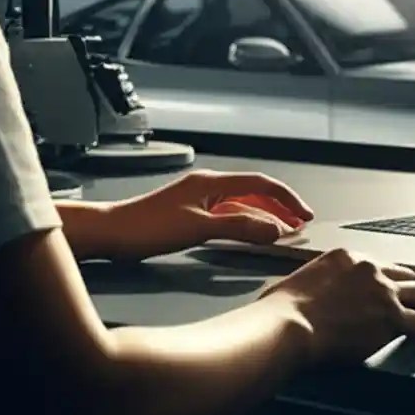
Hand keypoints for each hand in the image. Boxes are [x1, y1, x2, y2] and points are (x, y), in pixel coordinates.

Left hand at [102, 169, 314, 260]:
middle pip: (255, 192)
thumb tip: (274, 229)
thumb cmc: (146, 227)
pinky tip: (251, 233)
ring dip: (265, 216)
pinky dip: (246, 222)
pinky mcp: (191, 212)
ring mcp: (199, 198)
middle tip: (300, 224)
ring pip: (242, 204)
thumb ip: (240, 227)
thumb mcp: (199, 228)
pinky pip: (229, 213)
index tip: (304, 215)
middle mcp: (208, 185)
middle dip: (280, 207)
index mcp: (212, 182)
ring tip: (283, 230)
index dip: (287, 199)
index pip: (261, 184)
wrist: (110, 232)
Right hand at [259, 248, 414, 365]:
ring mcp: (383, 291)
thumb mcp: (297, 282)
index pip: (380, 266)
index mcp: (346, 258)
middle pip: (407, 275)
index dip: (389, 282)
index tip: (390, 294)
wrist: (288, 326)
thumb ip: (312, 285)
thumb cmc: (281, 311)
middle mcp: (370, 268)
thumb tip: (305, 297)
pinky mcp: (390, 316)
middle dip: (414, 291)